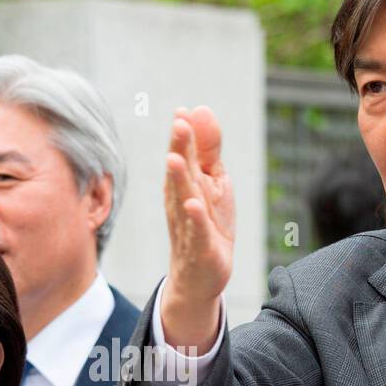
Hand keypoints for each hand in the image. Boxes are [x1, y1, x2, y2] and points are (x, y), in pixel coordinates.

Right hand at [161, 105, 235, 354]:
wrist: (199, 276)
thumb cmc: (206, 224)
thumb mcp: (211, 182)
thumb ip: (207, 148)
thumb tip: (200, 110)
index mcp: (185, 183)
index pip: (183, 155)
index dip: (184, 134)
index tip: (183, 112)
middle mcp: (182, 201)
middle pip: (181, 172)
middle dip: (180, 148)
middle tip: (179, 123)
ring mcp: (189, 225)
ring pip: (184, 199)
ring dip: (179, 179)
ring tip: (174, 158)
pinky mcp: (200, 248)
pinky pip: (197, 232)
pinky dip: (195, 219)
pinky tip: (193, 205)